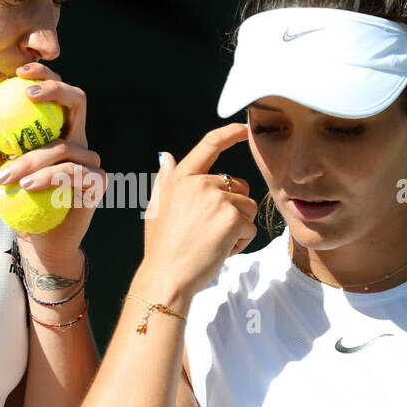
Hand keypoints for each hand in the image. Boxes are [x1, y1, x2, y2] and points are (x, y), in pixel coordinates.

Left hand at [0, 62, 105, 270]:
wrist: (41, 239)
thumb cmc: (20, 202)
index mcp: (59, 130)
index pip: (57, 92)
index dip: (44, 75)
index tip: (18, 73)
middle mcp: (78, 139)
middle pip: (78, 99)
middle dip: (54, 90)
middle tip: (27, 95)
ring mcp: (91, 160)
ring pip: (64, 147)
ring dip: (31, 160)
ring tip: (6, 176)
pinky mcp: (97, 181)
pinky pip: (72, 173)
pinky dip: (48, 178)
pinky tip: (27, 186)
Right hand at [142, 123, 257, 300]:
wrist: (166, 276)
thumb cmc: (162, 246)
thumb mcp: (156, 208)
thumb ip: (165, 180)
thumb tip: (165, 156)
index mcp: (181, 177)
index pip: (210, 144)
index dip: (229, 133)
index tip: (243, 130)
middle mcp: (200, 182)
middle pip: (239, 185)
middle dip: (234, 208)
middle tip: (210, 232)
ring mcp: (217, 199)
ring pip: (248, 207)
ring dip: (238, 227)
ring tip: (213, 242)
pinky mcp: (232, 218)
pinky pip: (250, 228)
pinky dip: (240, 243)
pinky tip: (219, 251)